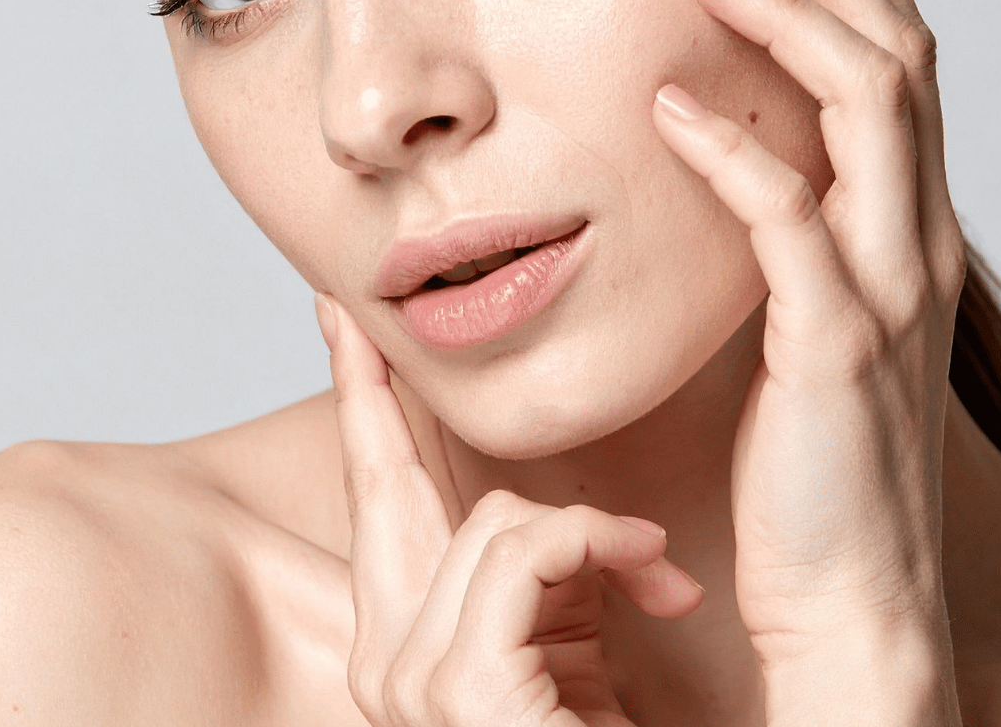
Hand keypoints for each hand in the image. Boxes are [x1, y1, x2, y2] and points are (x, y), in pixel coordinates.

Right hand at [318, 296, 703, 726]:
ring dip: (598, 534)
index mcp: (406, 644)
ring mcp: (410, 680)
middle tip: (352, 310)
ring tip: (661, 575)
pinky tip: (659, 581)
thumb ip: (538, 573)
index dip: (358, 403)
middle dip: (371, 389)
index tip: (340, 320)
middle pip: (384, 482)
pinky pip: (525, 548)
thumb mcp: (570, 643)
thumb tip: (549, 503)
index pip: (375, 499)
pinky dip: (601, 547)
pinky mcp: (460, 689)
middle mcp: (386, 659)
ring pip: (493, 518)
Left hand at [651, 0, 965, 722]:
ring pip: (865, 116)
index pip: (891, 69)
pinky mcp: (834, 348)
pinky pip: (789, 223)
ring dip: (790, 25)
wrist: (848, 599)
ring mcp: (882, 291)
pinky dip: (733, 155)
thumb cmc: (809, 470)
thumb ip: (787, 244)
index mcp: (902, 234)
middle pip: (894, 60)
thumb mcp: (806, 329)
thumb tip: (722, 162)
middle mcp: (910, 246)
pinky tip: (670, 108)